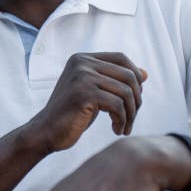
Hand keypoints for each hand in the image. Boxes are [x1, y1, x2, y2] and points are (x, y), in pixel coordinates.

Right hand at [31, 52, 147, 152]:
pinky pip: (118, 105)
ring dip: (131, 114)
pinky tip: (116, 130)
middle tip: (131, 118)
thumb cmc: (72, 113)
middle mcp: (81, 63)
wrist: (46, 131)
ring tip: (124, 127)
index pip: (122, 58)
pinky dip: (122, 121)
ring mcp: (81, 77)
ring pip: (126, 92)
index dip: (135, 76)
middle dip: (136, 100)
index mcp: (82, 58)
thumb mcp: (94, 93)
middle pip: (128, 75)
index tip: (134, 99)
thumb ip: (114, 81)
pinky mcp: (83, 94)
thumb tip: (145, 73)